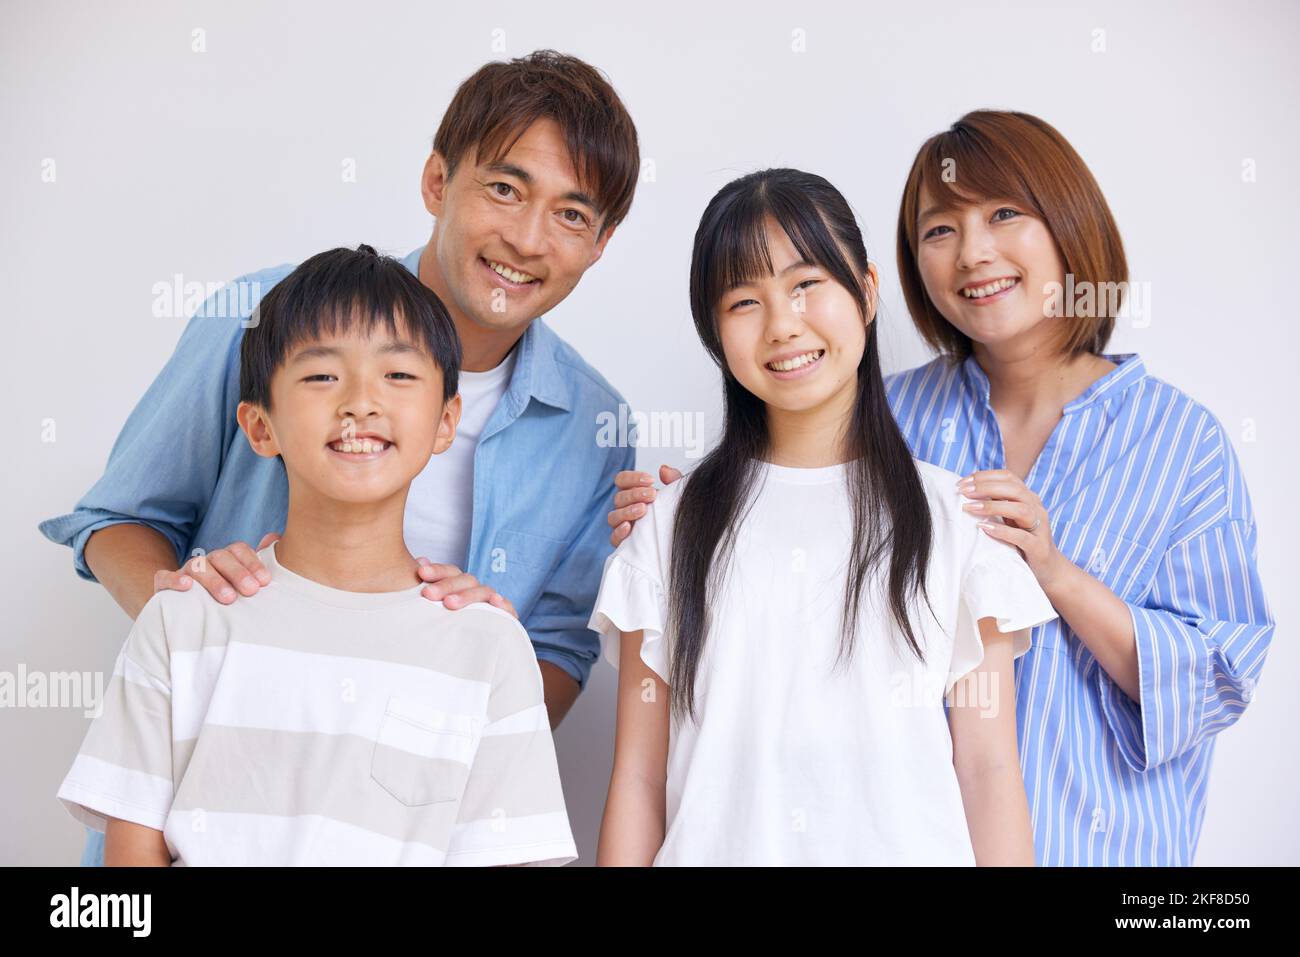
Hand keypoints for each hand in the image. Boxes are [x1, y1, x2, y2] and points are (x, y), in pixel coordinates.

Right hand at [154, 532, 278, 603]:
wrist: (188, 615)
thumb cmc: (225, 598)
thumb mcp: (245, 584)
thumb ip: (262, 562)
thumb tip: (274, 538)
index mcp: (226, 558)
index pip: (239, 550)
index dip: (253, 563)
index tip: (265, 581)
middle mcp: (206, 562)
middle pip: (221, 557)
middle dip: (238, 573)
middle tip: (252, 591)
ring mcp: (184, 572)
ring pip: (197, 566)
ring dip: (214, 580)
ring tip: (229, 598)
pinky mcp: (164, 586)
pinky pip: (164, 577)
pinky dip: (174, 580)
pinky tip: (187, 586)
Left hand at [415, 559, 516, 618]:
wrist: (480, 653)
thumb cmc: (451, 626)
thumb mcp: (437, 609)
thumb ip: (429, 586)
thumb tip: (419, 562)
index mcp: (460, 586)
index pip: (450, 572)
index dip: (437, 570)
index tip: (421, 572)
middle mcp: (476, 590)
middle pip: (465, 580)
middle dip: (446, 585)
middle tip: (428, 594)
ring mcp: (492, 603)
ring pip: (483, 592)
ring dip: (467, 595)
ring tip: (449, 603)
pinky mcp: (507, 618)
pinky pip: (508, 609)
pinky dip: (503, 604)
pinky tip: (495, 601)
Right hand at [608, 464, 681, 546]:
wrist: (680, 541)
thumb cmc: (674, 515)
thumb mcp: (677, 495)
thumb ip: (673, 479)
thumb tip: (663, 469)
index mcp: (633, 494)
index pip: (622, 480)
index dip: (633, 478)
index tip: (651, 480)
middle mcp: (624, 509)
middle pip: (618, 497)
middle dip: (635, 494)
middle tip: (652, 495)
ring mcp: (622, 526)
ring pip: (613, 516)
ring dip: (627, 511)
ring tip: (643, 510)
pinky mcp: (623, 544)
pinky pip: (614, 537)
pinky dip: (619, 531)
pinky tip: (628, 527)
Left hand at [956, 470, 1067, 587]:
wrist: (1047, 566)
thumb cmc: (1021, 539)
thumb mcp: (1008, 517)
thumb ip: (995, 503)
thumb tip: (966, 491)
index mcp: (1027, 497)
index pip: (1008, 477)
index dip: (985, 476)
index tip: (962, 482)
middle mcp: (1036, 507)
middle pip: (1014, 489)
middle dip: (985, 487)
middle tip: (963, 492)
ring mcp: (1039, 527)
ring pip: (1020, 509)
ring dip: (992, 506)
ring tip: (969, 508)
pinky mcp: (1038, 546)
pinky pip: (1022, 537)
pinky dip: (1002, 531)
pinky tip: (983, 528)